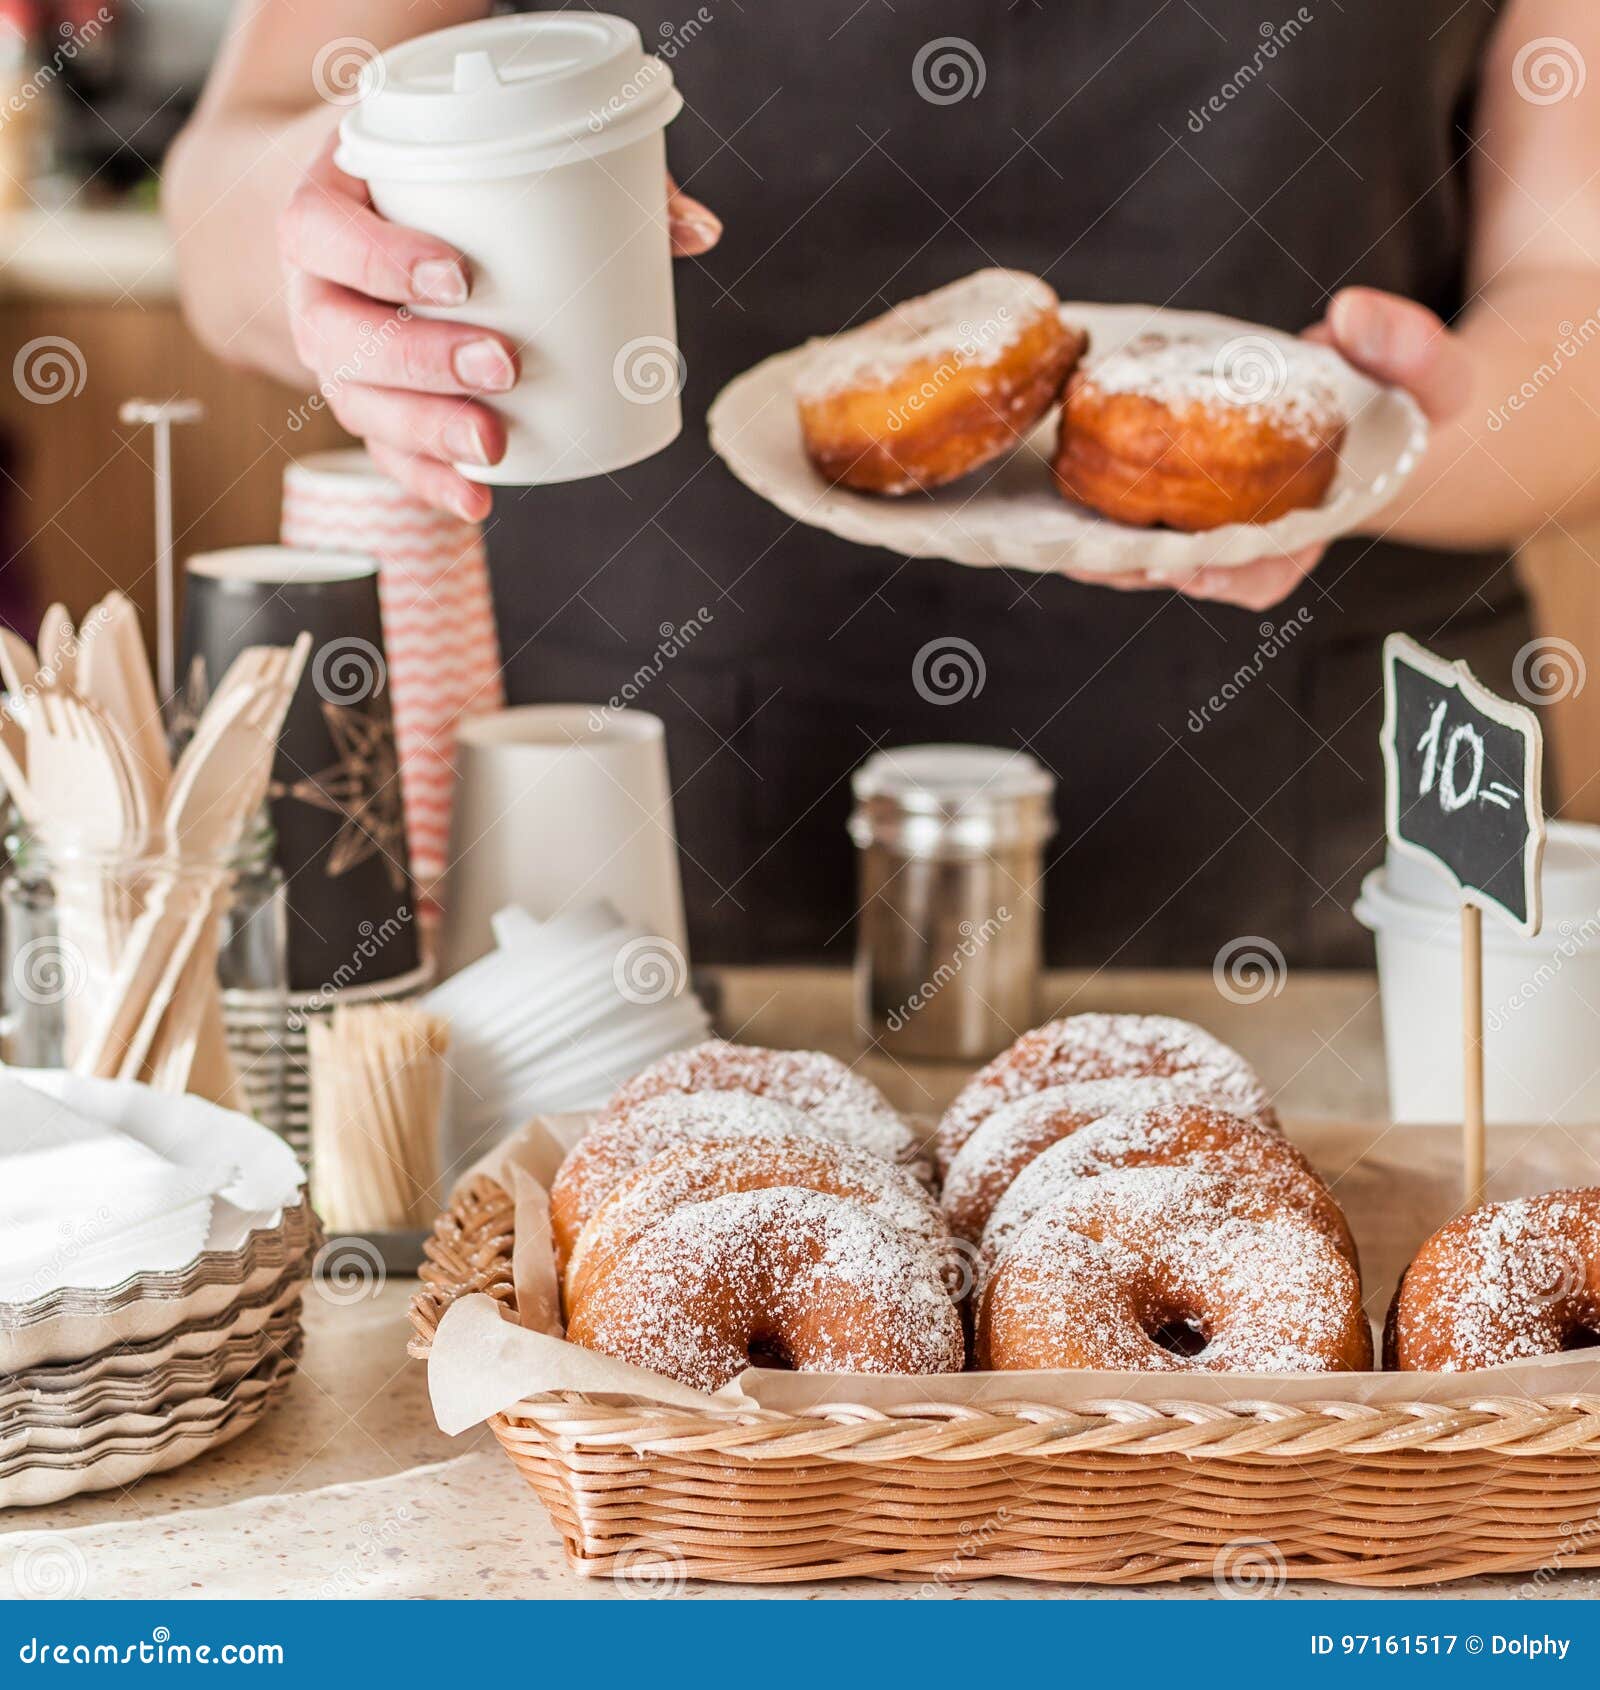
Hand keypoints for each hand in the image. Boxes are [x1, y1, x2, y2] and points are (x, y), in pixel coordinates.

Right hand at [278, 138, 721, 520]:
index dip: (378, 258)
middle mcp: (315, 288)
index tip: (457, 276)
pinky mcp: (368, 403)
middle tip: (501, 365)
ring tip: (493, 442)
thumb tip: (700, 231)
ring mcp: (337, 354)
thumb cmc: (433, 175)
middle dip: (420, 360)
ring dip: (426, 431)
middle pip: (340, 336)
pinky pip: (386, 452)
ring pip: (357, 403)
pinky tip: (477, 501)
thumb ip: (588, 177)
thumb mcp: (481, 152)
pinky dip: (430, 482)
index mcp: (325, 206)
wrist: (364, 208)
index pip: (320, 230)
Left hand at [1061, 288, 1474, 610]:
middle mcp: (1255, 536)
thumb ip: (1409, 350)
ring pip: (1152, 551)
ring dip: (1106, 552)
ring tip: (1064, 544)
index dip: (1236, 574)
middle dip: (1147, 569)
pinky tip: (1059, 495)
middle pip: (1194, 570)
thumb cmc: (1402, 395)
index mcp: (1314, 529)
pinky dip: (1097, 505)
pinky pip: (1132, 508)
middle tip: (1105, 560)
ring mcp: (1213, 517)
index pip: (1271, 569)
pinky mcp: (1180, 486)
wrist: (1369, 390)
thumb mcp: (1430, 374)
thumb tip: (1350, 315)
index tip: (1202, 566)